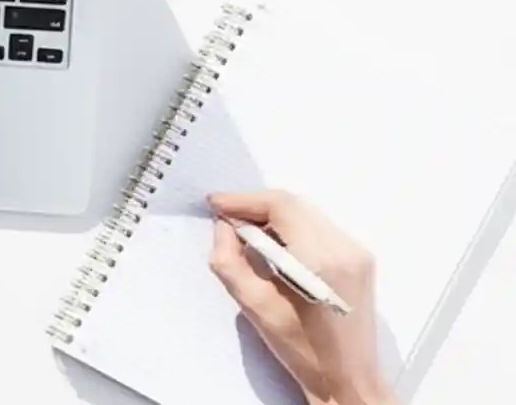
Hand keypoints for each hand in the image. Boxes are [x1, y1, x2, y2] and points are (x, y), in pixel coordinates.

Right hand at [207, 191, 395, 404]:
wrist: (348, 377)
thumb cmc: (302, 349)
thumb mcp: (254, 307)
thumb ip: (230, 261)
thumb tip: (223, 227)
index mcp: (320, 261)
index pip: (281, 207)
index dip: (244, 200)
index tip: (217, 205)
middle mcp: (345, 248)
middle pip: (294, 205)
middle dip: (256, 206)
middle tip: (226, 217)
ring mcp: (357, 252)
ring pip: (306, 214)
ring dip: (273, 216)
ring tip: (246, 232)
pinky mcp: (360, 258)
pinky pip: (319, 228)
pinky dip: (291, 228)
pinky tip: (274, 245)